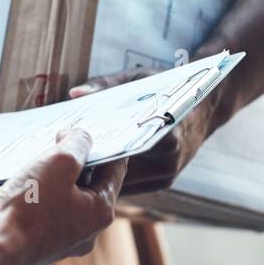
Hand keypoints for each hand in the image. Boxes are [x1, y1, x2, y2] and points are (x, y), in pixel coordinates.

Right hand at [0, 128, 126, 264]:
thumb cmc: (29, 209)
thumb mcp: (59, 162)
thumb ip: (77, 143)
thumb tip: (82, 137)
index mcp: (100, 212)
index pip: (115, 171)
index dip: (104, 147)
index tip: (91, 133)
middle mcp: (87, 231)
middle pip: (90, 186)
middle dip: (76, 163)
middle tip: (57, 144)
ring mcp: (64, 241)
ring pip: (68, 200)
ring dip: (56, 181)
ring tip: (36, 166)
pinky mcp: (41, 245)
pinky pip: (48, 215)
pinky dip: (41, 199)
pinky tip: (23, 191)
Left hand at [69, 68, 214, 195]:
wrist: (205, 108)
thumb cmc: (168, 88)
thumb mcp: (138, 78)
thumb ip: (106, 85)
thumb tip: (75, 94)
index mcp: (166, 136)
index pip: (124, 153)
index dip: (95, 152)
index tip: (68, 147)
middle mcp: (168, 162)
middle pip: (120, 172)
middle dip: (91, 165)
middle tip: (58, 160)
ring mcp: (166, 176)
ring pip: (122, 184)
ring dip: (98, 177)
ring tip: (68, 166)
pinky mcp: (162, 184)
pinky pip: (130, 186)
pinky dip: (110, 180)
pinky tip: (87, 169)